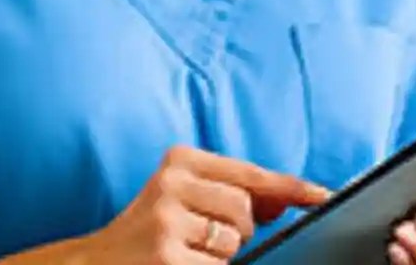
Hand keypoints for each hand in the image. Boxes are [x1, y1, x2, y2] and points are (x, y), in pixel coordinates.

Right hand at [73, 145, 331, 263]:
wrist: (91, 264)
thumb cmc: (146, 233)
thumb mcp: (181, 199)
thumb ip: (231, 195)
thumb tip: (284, 201)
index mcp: (178, 161)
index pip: (249, 173)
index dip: (292, 188)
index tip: (323, 197)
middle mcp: (170, 183)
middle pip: (245, 210)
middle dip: (238, 232)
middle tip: (201, 238)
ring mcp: (167, 221)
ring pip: (233, 241)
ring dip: (220, 256)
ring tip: (185, 252)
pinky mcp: (166, 257)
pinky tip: (179, 264)